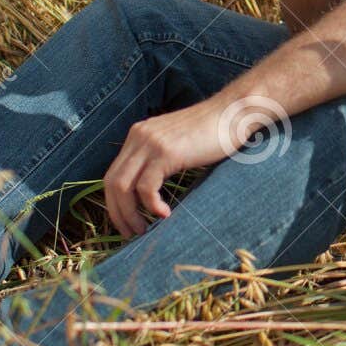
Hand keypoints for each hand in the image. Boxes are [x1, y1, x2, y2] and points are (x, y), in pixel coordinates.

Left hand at [102, 100, 240, 238]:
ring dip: (131, 214)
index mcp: (138, 135)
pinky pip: (146, 187)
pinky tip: (166, 214)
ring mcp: (150, 143)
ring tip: (145, 229)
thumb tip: (151, 189)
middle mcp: (138, 136)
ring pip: (123, 187)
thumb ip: (160, 158)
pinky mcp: (166, 153)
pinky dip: (152, 206)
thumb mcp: (177, 143)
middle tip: (130, 233)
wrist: (234, 112)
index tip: (126, 221)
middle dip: (118, 213)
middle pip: (111, 182)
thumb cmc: (214, 131)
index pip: (112, 174)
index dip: (115, 202)